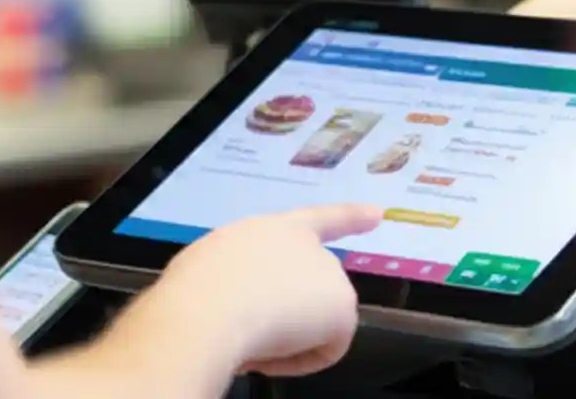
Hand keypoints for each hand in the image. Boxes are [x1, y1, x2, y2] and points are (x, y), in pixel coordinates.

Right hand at [155, 205, 380, 377]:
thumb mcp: (216, 266)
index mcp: (274, 229)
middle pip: (313, 286)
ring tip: (251, 336)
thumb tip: (249, 307)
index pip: (318, 220)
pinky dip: (298, 361)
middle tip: (252, 331)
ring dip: (288, 336)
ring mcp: (330, 273)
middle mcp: (308, 245)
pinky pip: (324, 350)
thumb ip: (242, 275)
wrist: (211, 306)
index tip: (376, 214)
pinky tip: (270, 353)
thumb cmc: (199, 287)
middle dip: (291, 312)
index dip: (348, 217)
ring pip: (315, 322)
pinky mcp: (343, 308)